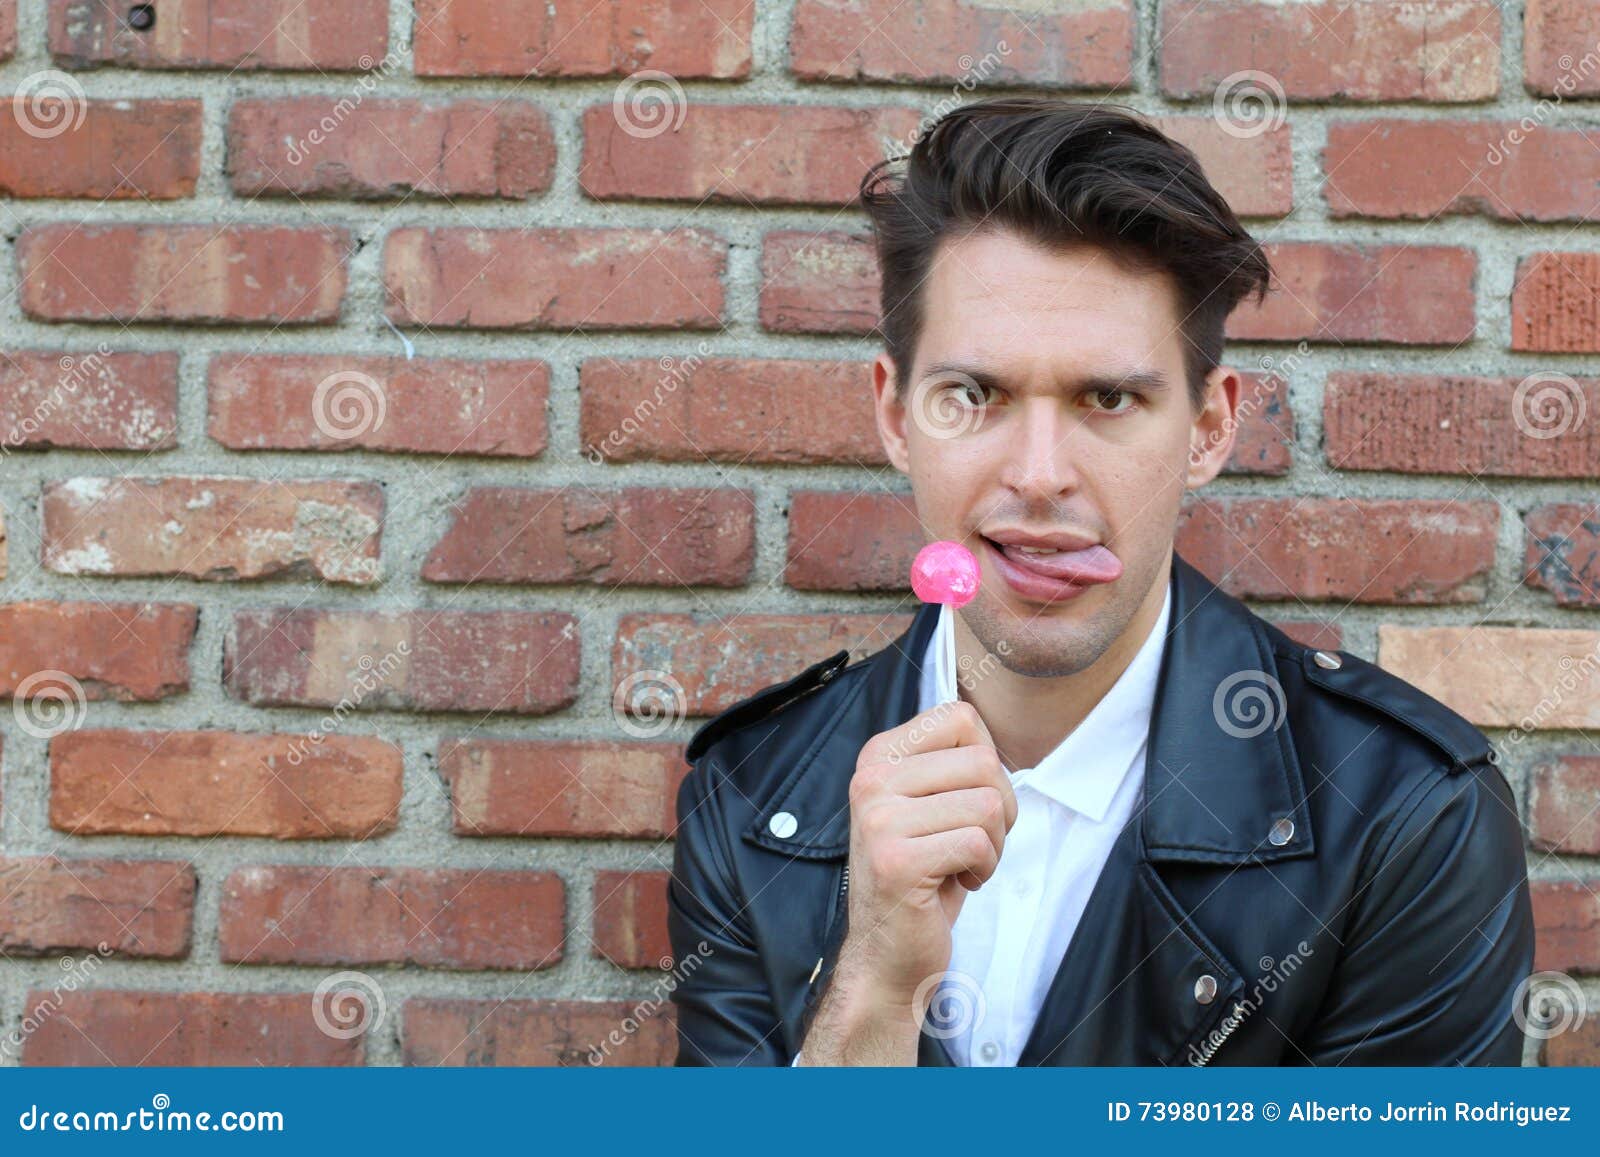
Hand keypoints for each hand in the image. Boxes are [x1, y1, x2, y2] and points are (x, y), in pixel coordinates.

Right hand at [796, 700, 1014, 1063]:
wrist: (888, 954)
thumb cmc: (923, 877)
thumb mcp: (928, 804)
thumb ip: (946, 760)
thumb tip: (978, 717)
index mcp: (878, 756)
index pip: (961, 717)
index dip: (987, 762)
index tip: (967, 801)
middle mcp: (870, 780)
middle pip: (984, 761)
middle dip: (1000, 809)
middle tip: (973, 843)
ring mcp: (879, 820)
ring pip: (988, 804)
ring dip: (994, 844)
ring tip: (963, 864)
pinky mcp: (897, 860)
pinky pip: (978, 843)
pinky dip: (984, 869)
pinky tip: (958, 884)